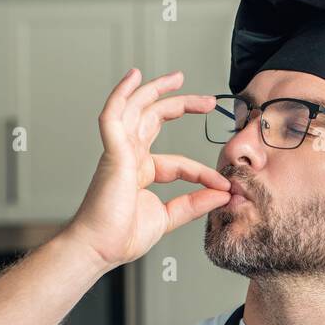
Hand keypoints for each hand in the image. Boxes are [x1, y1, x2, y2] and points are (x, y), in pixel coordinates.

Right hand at [63, 68, 230, 270]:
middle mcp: (130, 157)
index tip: (224, 184)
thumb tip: (222, 194)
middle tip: (207, 100)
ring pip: (136, 109)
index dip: (202, 171)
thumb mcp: (168, 217)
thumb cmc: (122, 236)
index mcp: (142, 173)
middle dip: (180, 105)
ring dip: (155, 90)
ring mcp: (119, 152)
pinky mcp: (112, 151)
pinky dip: (122, 93)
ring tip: (177, 77)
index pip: (178, 162)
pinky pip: (113, 115)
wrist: (100, 248)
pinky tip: (134, 77)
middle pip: (154, 120)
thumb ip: (195, 204)